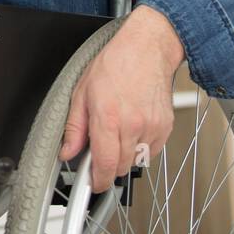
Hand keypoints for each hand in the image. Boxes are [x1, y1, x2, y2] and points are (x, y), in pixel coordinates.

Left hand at [58, 7, 182, 193]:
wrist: (147, 49)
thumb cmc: (115, 64)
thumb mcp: (82, 91)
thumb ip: (74, 127)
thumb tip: (67, 151)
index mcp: (108, 117)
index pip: (105, 165)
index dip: (97, 181)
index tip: (93, 183)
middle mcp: (132, 125)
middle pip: (120, 167)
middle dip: (108, 164)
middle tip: (101, 147)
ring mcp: (151, 127)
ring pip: (135, 161)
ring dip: (124, 155)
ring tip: (118, 130)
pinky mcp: (165, 127)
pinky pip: (151, 152)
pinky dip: (140, 147)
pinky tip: (133, 127)